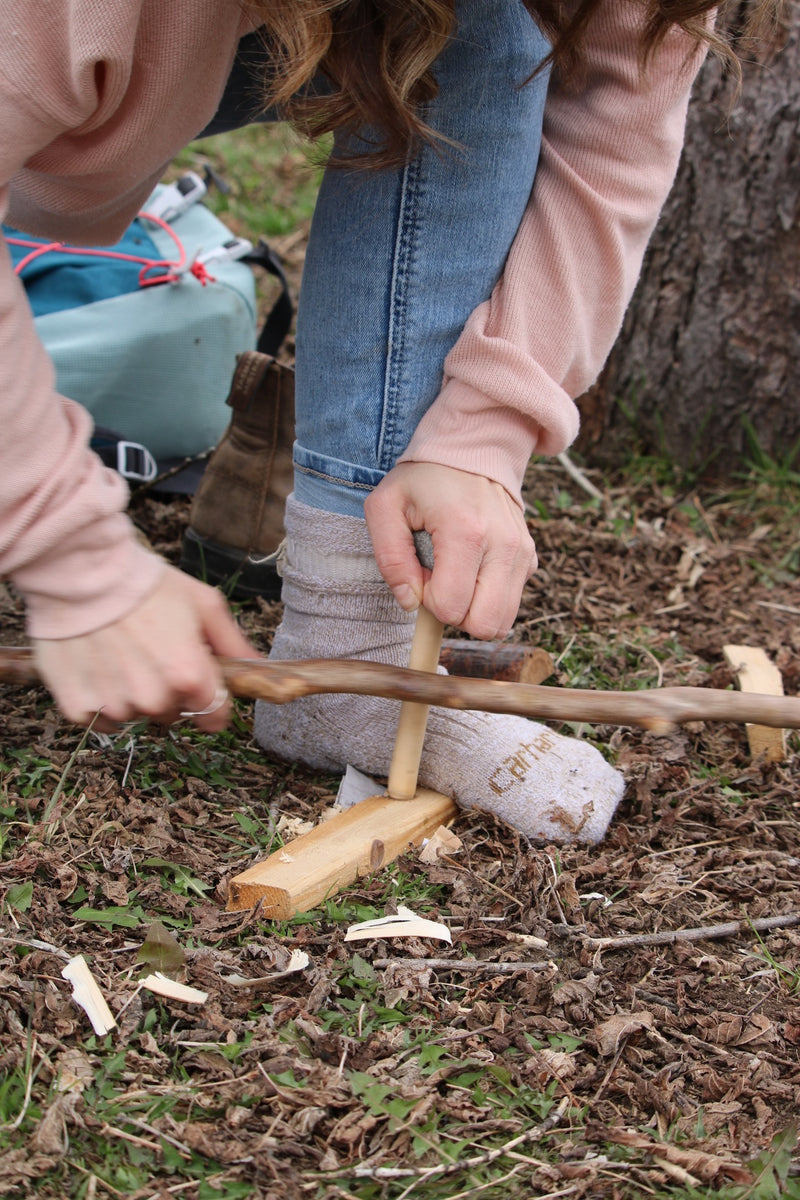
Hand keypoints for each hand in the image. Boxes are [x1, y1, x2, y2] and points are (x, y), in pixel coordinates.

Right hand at [33, 565, 254, 730]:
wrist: (85, 574)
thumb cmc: (149, 585)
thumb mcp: (203, 604)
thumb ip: (233, 642)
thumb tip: (257, 665)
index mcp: (190, 677)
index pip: (214, 718)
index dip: (210, 702)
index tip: (199, 684)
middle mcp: (154, 699)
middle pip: (174, 714)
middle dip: (170, 692)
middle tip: (154, 654)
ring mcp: (116, 705)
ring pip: (137, 715)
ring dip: (134, 694)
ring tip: (123, 655)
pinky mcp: (80, 707)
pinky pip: (102, 719)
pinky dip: (101, 700)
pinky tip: (100, 668)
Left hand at [364, 461, 536, 638]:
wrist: (472, 449)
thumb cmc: (423, 480)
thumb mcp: (385, 507)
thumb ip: (389, 559)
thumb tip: (410, 602)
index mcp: (465, 531)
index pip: (450, 606)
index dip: (427, 600)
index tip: (421, 571)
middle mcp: (503, 544)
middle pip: (484, 623)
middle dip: (454, 614)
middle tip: (439, 580)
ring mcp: (522, 552)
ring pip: (502, 621)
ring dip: (473, 610)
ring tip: (456, 577)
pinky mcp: (529, 558)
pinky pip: (510, 604)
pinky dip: (488, 598)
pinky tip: (472, 570)